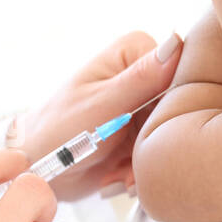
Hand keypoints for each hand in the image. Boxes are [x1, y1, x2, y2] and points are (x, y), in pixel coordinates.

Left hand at [12, 31, 182, 200]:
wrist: (40, 167)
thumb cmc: (60, 129)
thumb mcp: (103, 104)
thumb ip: (141, 78)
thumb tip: (176, 43)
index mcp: (133, 52)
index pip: (181, 69)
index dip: (172, 104)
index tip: (151, 129)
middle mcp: (143, 74)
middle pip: (180, 106)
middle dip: (158, 140)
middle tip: (132, 161)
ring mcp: (144, 106)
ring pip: (172, 134)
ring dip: (147, 162)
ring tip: (119, 176)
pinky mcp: (143, 133)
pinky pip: (160, 152)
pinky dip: (141, 172)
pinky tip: (117, 178)